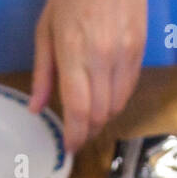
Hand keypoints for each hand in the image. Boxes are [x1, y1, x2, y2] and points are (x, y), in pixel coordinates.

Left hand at [29, 0, 146, 151]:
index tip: (68, 147)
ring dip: (103, 118)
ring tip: (89, 120)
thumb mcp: (46, 30)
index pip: (78, 109)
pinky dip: (117, 101)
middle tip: (77, 136)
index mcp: (74, 52)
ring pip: (117, 105)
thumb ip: (42, 73)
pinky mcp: (140, 50)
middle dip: (88, 131)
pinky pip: (130, 88)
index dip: (74, 135)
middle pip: (100, 113)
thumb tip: (36, 108)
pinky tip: (105, 100)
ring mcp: (126, 54)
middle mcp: (103, 57)